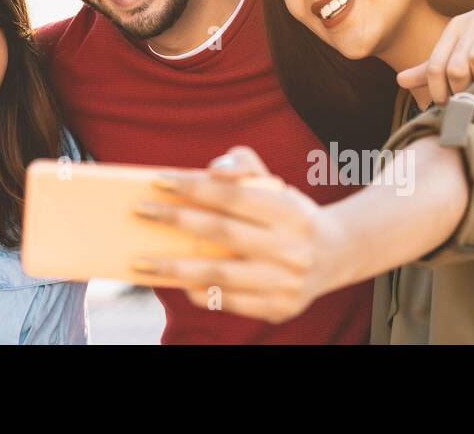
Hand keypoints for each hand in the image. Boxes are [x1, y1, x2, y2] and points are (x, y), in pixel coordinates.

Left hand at [129, 147, 345, 323]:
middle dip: (175, 221)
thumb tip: (210, 172)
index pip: (232, 196)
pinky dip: (199, 293)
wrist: (334, 254)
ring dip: (175, 268)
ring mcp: (286, 282)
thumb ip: (241, 164)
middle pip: (221, 233)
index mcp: (289, 211)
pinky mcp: (280, 308)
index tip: (158, 181)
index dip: (193, 187)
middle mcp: (292, 248)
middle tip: (139, 212)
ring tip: (141, 261)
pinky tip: (176, 282)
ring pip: (220, 274)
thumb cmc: (287, 212)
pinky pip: (229, 302)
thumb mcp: (274, 183)